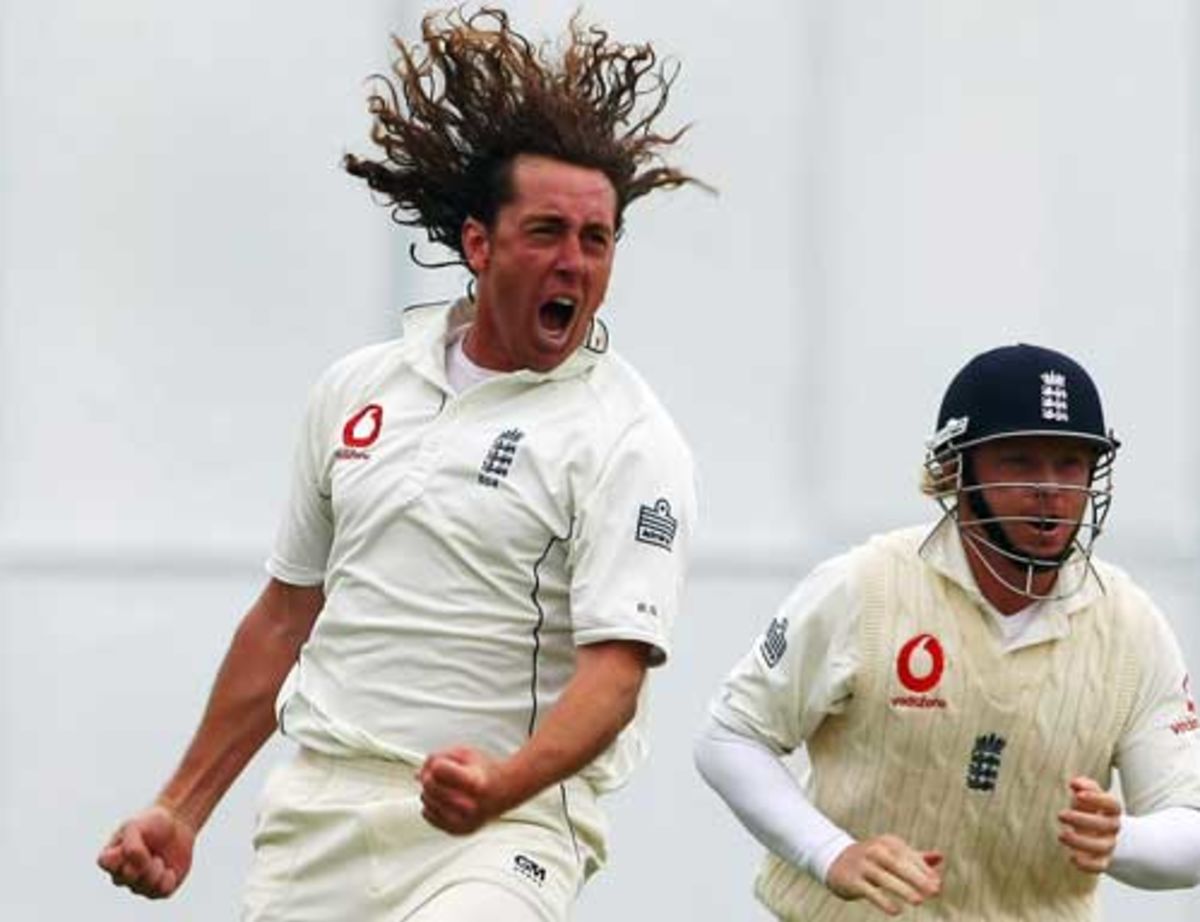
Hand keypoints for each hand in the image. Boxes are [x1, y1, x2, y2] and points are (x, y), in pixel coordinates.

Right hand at [96, 804, 194, 898]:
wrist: (177, 827)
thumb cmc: (152, 824)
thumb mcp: (137, 825)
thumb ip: (130, 843)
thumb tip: (133, 862)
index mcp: (111, 858)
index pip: (104, 862)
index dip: (122, 853)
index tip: (133, 839)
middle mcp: (121, 875)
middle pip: (125, 877)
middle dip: (143, 862)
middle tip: (151, 851)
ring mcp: (138, 885)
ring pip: (144, 886)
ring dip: (156, 869)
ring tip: (159, 858)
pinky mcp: (157, 891)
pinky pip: (162, 891)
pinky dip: (168, 878)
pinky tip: (169, 869)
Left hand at [417, 746, 512, 834]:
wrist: (505, 791)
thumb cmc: (485, 770)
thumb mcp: (466, 754)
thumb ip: (439, 757)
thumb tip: (417, 774)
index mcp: (474, 782)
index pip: (438, 769)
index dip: (437, 763)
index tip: (440, 763)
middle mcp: (470, 805)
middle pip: (430, 786)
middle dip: (428, 775)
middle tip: (435, 772)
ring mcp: (463, 821)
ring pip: (426, 801)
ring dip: (428, 791)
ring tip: (442, 785)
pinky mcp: (458, 830)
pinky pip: (429, 816)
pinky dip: (430, 805)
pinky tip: (441, 799)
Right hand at [826, 834, 942, 915]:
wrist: (835, 861)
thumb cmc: (872, 860)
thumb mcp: (892, 854)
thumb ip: (916, 858)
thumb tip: (940, 857)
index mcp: (887, 843)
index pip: (909, 856)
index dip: (925, 871)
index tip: (938, 885)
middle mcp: (874, 850)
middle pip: (898, 864)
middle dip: (917, 878)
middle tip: (935, 892)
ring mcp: (862, 864)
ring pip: (884, 877)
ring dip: (903, 888)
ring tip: (919, 901)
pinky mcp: (852, 879)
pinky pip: (869, 890)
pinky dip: (882, 900)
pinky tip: (896, 911)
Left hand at [1058, 776, 1120, 872]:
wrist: (1099, 834)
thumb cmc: (1088, 811)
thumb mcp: (1088, 797)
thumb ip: (1084, 787)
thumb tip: (1075, 783)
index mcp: (1111, 810)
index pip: (1112, 804)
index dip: (1097, 799)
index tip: (1077, 794)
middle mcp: (1113, 828)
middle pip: (1106, 825)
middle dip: (1082, 820)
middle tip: (1060, 814)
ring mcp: (1109, 844)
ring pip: (1102, 846)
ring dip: (1081, 841)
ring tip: (1062, 834)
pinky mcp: (1102, 860)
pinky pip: (1100, 866)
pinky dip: (1088, 864)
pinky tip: (1072, 858)